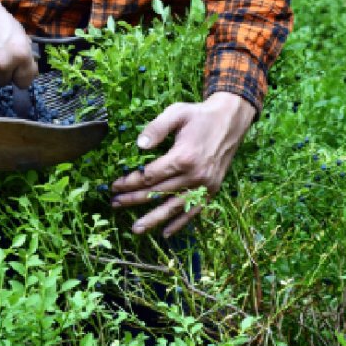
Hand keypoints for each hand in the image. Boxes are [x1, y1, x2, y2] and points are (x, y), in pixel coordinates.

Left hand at [110, 92, 255, 235]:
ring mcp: (204, 185)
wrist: (230, 121)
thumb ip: (156, 128)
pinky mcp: (211, 190)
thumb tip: (139, 145)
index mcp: (183, 157)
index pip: (149, 176)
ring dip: (153, 219)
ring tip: (136, 228)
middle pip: (158, 193)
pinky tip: (166, 233)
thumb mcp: (177, 112)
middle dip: (134, 200)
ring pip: (174, 207)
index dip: (129, 182)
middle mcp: (194, 175)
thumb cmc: (200, 116)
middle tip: (115, 205)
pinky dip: (180, 223)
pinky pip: (193, 211)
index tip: (114, 186)